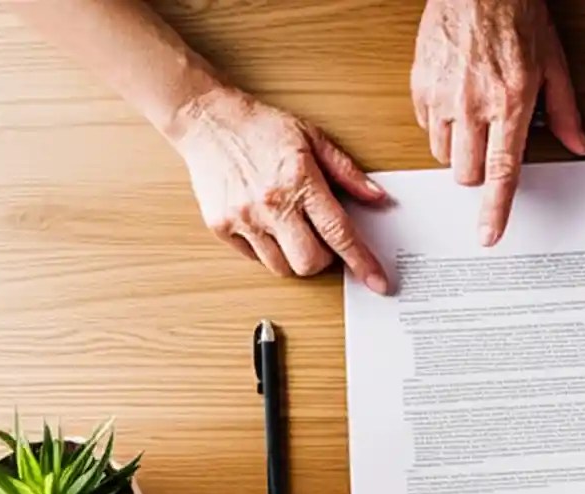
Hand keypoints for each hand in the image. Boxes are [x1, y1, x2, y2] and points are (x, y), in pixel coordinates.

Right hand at [170, 87, 389, 291]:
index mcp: (299, 181)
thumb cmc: (260, 127)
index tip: (377, 281)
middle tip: (321, 239)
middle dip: (322, 260)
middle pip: (309, 263)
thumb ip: (347, 172)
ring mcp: (243, 218)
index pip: (339, 233)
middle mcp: (271, 204)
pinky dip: (266, 249)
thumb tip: (377, 197)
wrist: (207, 120)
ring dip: (293, 256)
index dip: (362, 261)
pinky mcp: (220, 226)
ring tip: (290, 226)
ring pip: (281, 267)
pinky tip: (266, 223)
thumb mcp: (313, 138)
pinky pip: (253, 258)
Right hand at [411, 0, 584, 246]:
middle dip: (478, 173)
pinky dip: (441, 126)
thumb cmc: (517, 16)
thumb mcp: (553, 64)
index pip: (501, 173)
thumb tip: (579, 146)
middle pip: (466, 173)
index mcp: (510, 103)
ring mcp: (442, 96)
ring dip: (459, 151)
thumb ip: (564, 112)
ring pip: (443, 155)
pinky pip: (426, 127)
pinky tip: (455, 103)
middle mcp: (473, 104)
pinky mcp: (420, 86)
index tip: (489, 235)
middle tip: (490, 149)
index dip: (495, 211)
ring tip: (474, 121)